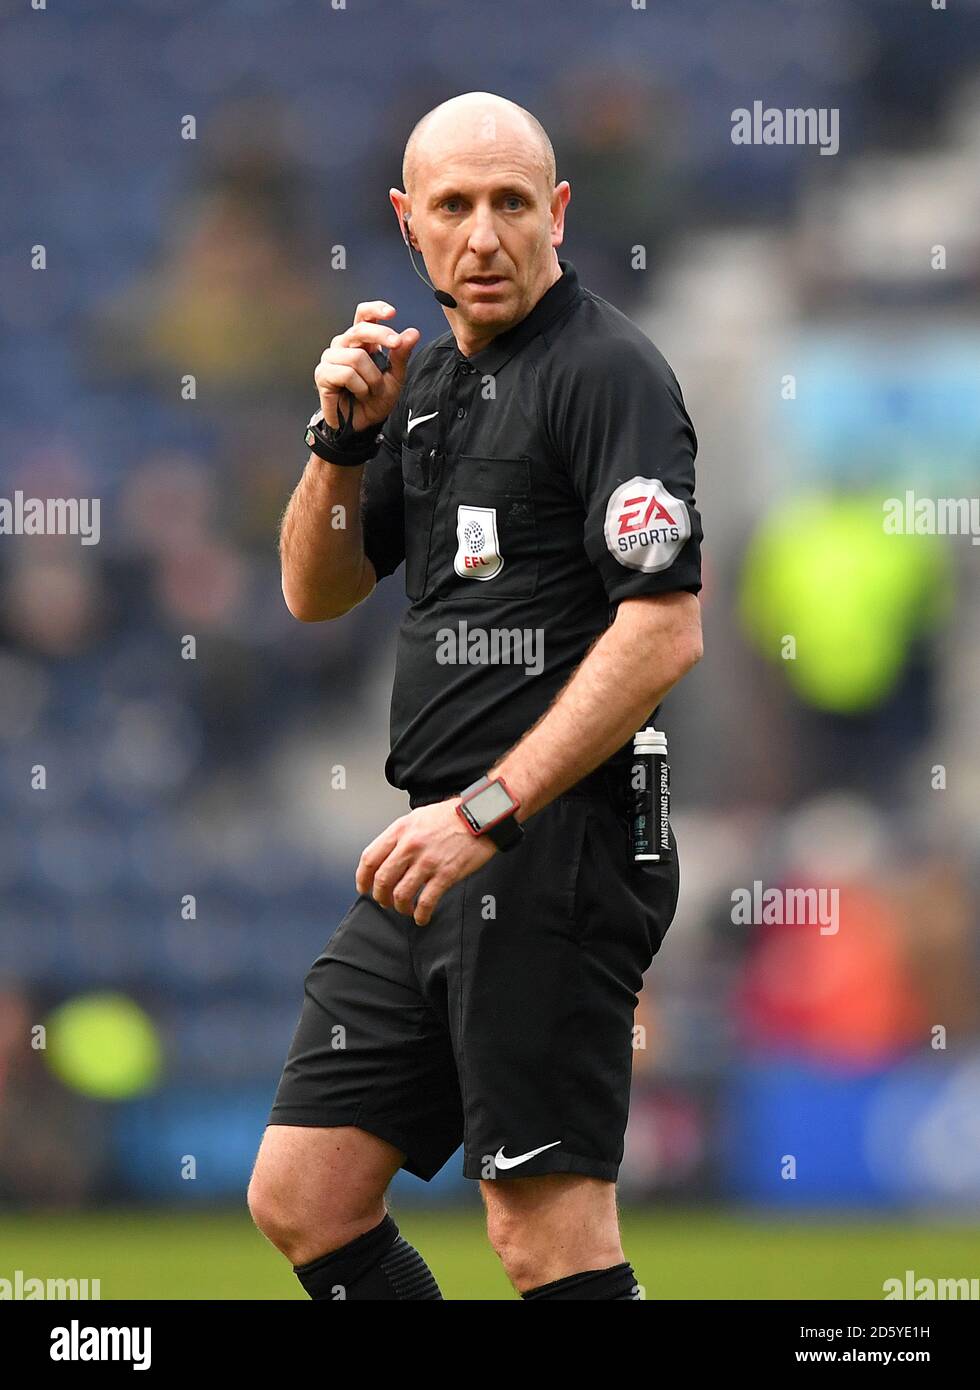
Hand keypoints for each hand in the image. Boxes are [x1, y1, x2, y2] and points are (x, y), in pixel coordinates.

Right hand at [314, 301, 419, 432]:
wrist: (362, 424)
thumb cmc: (375, 400)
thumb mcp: (395, 377)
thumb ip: (401, 354)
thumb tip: (413, 332)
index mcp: (361, 341)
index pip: (363, 315)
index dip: (375, 309)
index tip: (392, 313)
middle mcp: (344, 345)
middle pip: (361, 329)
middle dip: (382, 336)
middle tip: (396, 345)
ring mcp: (331, 358)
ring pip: (357, 357)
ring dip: (372, 378)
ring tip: (371, 391)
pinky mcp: (323, 374)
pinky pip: (346, 373)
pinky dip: (360, 387)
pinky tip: (358, 395)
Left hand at [356, 800, 496, 925]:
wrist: (481, 816)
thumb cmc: (451, 816)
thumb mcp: (417, 818)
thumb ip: (400, 836)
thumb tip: (387, 858)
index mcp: (400, 830)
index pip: (370, 858)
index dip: (363, 878)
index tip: (364, 888)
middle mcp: (410, 846)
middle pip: (383, 880)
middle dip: (381, 897)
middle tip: (385, 902)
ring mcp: (428, 861)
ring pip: (401, 894)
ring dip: (400, 907)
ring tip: (405, 909)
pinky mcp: (446, 874)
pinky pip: (426, 902)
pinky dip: (421, 914)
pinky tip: (421, 916)